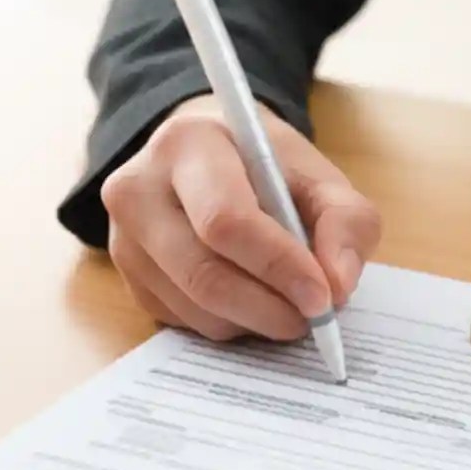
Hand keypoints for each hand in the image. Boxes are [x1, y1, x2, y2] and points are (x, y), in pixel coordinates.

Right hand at [101, 94, 380, 340]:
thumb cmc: (265, 166)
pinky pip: (184, 322)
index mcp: (187, 145)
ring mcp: (124, 239)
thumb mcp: (318, 175)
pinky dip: (230, 324)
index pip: (226, 220)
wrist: (206, 156)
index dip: (278, 266)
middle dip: (269, 308)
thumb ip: (345, 221)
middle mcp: (139, 190)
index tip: (322, 297)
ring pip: (195, 307)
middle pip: (204, 274)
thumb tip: (338, 287)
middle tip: (313, 318)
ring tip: (288, 305)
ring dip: (254, 321)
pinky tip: (252, 300)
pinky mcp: (128, 279)